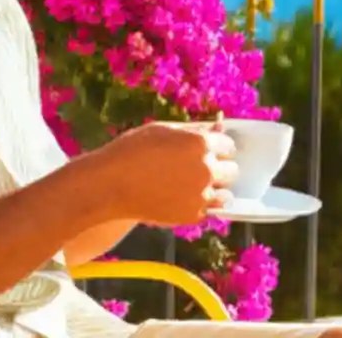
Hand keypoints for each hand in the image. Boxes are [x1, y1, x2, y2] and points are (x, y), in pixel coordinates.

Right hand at [96, 117, 237, 225]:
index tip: (208, 151)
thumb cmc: (132, 151)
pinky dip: (202, 206)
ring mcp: (201, 194)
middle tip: (198, 170)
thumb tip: (220, 126)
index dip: (218, 147)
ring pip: (225, 193)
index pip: (229, 145)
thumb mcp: (164, 130)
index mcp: (201, 143)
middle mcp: (207, 168)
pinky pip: (210, 210)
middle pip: (232, 170)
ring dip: (215, 190)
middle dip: (219, 168)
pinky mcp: (193, 215)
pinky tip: (184, 199)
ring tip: (192, 187)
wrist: (109, 185)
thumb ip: (196, 129)